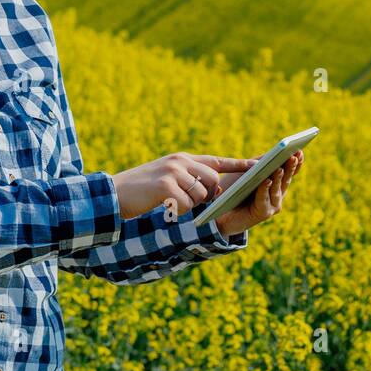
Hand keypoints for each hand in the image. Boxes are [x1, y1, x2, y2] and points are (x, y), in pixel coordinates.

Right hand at [110, 152, 258, 220]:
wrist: (113, 194)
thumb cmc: (141, 190)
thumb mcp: (166, 177)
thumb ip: (188, 178)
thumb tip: (214, 189)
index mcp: (182, 159)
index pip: (216, 161)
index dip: (237, 165)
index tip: (257, 165)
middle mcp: (180, 162)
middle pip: (213, 182)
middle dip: (207, 197)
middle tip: (187, 201)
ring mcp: (173, 172)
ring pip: (201, 195)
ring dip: (189, 205)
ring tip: (168, 201)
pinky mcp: (166, 186)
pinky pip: (187, 205)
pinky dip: (178, 211)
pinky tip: (163, 206)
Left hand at [213, 149, 303, 236]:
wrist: (221, 210)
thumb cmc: (234, 188)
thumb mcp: (247, 170)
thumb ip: (259, 163)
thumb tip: (272, 154)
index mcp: (276, 182)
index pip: (289, 170)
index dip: (295, 161)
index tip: (299, 149)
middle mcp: (278, 194)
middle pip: (285, 178)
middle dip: (290, 167)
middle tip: (293, 155)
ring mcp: (272, 205)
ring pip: (277, 189)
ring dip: (278, 178)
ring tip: (279, 168)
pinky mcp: (263, 213)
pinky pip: (264, 200)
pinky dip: (264, 190)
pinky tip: (266, 181)